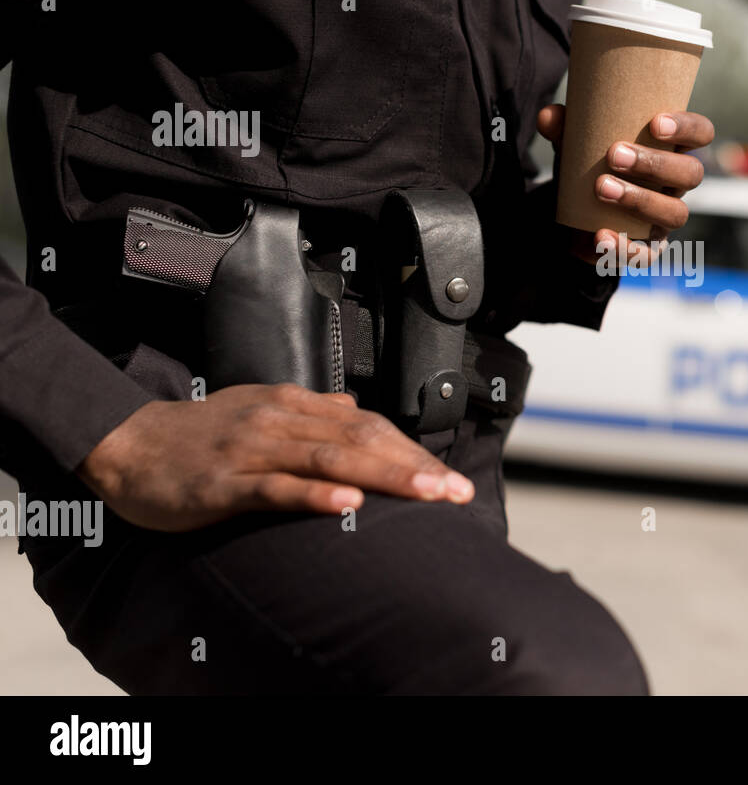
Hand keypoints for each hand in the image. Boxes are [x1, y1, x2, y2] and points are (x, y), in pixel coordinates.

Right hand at [77, 384, 473, 531]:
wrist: (128, 444)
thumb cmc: (201, 435)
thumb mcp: (262, 411)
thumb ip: (312, 413)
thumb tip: (357, 411)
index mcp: (293, 405)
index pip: (367, 427)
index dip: (411, 451)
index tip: (449, 478)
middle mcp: (280, 421)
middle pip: (360, 441)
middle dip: (413, 466)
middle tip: (455, 490)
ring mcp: (252, 450)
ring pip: (329, 460)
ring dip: (383, 477)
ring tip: (426, 494)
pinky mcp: (224, 483)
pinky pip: (276, 488)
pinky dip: (315, 496)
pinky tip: (349, 506)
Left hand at [537, 104, 713, 263]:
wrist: (575, 217)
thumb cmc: (590, 167)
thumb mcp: (577, 146)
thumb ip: (565, 130)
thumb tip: (549, 117)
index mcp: (671, 151)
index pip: (701, 133)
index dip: (687, 128)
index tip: (655, 124)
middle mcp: (676, 186)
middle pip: (690, 174)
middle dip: (655, 164)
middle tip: (614, 155)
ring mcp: (665, 219)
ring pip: (674, 213)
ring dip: (640, 199)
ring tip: (602, 188)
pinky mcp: (647, 250)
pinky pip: (645, 254)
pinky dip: (622, 246)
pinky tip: (599, 234)